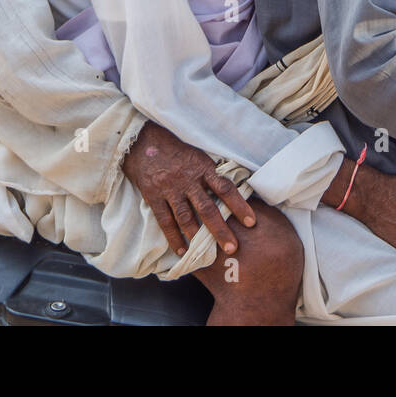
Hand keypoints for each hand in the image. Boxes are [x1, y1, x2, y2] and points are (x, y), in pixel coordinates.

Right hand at [122, 122, 255, 257]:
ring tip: (207, 256)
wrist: (143, 140)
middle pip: (207, 208)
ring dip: (197, 238)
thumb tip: (235, 190)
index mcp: (203, 168)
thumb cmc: (176, 149)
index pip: (225, 188)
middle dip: (221, 230)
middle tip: (232, 248)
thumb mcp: (199, 155)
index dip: (239, 205)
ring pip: (186, 218)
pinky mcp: (153, 196)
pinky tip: (181, 251)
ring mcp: (170, 189)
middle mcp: (188, 180)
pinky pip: (164, 220)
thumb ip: (212, 173)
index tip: (251, 222)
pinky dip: (173, 237)